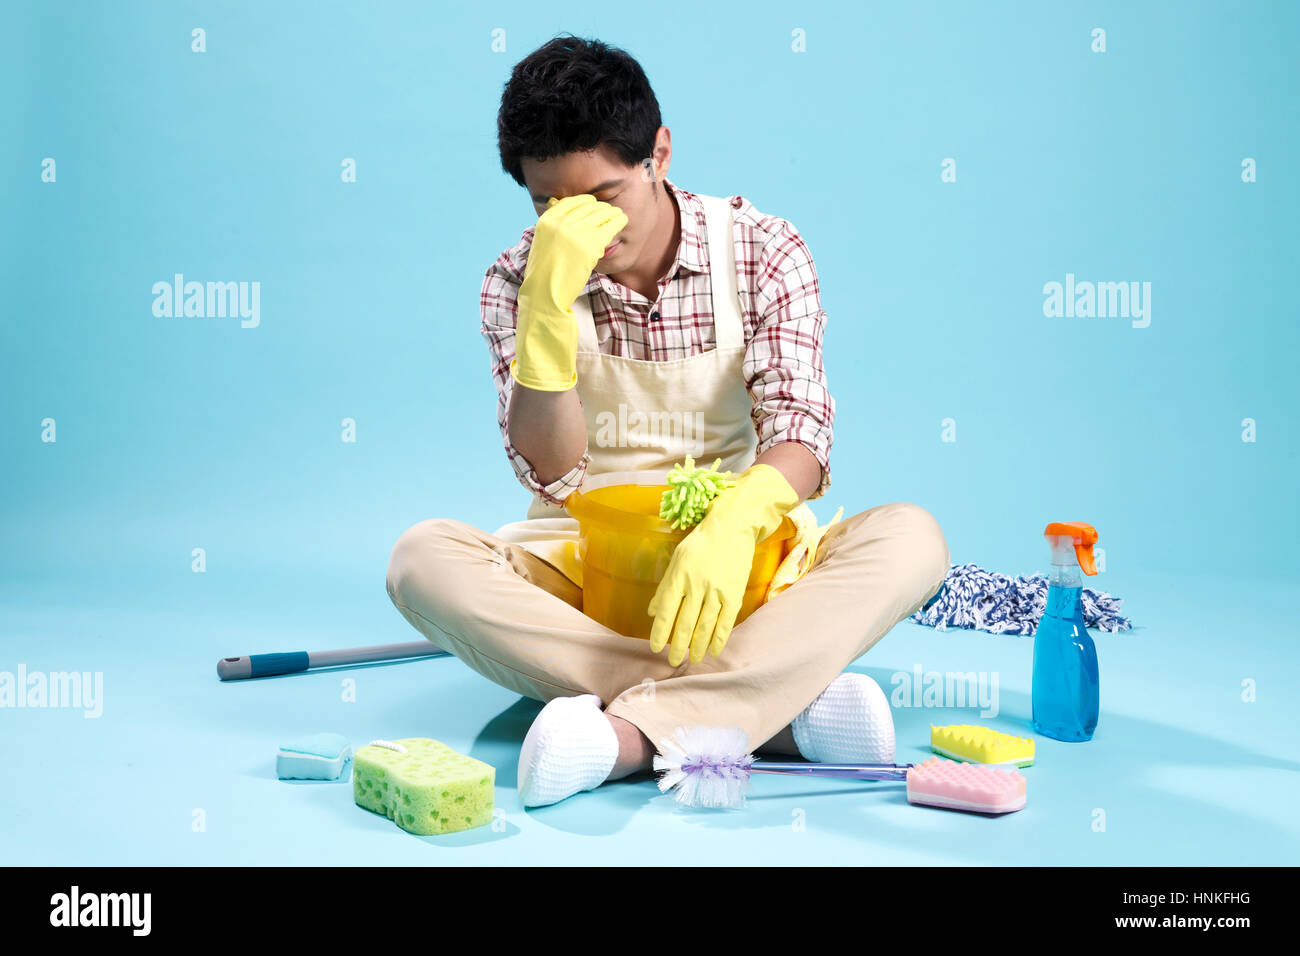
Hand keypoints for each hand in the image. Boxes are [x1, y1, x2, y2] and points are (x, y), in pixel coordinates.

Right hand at [511, 195, 626, 390]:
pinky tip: (622, 223)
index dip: (586, 203)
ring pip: (602, 214)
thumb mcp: (543, 244)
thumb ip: (554, 228)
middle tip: (610, 212)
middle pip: (589, 207)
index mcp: (547, 221)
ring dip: (612, 214)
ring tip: (619, 216)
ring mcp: (575, 234)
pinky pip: (610, 226)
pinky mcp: (590, 246)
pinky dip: (618, 222)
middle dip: (602, 209)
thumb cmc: (545, 275)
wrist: (545, 296)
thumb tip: (562, 210)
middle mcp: (560, 224)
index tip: (594, 206)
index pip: (572, 201)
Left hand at [648, 517, 753, 666]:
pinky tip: (713, 651)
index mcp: (678, 577)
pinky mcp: (734, 594)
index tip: (656, 648)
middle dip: (678, 646)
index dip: (659, 632)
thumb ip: (664, 587)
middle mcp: (696, 586)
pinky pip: (725, 622)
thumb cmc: (700, 544)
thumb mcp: (676, 560)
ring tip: (692, 660)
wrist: (732, 528)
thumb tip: (651, 612)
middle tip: (673, 662)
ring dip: (697, 647)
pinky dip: (718, 639)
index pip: (665, 611)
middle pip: (684, 623)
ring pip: (704, 626)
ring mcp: (717, 591)